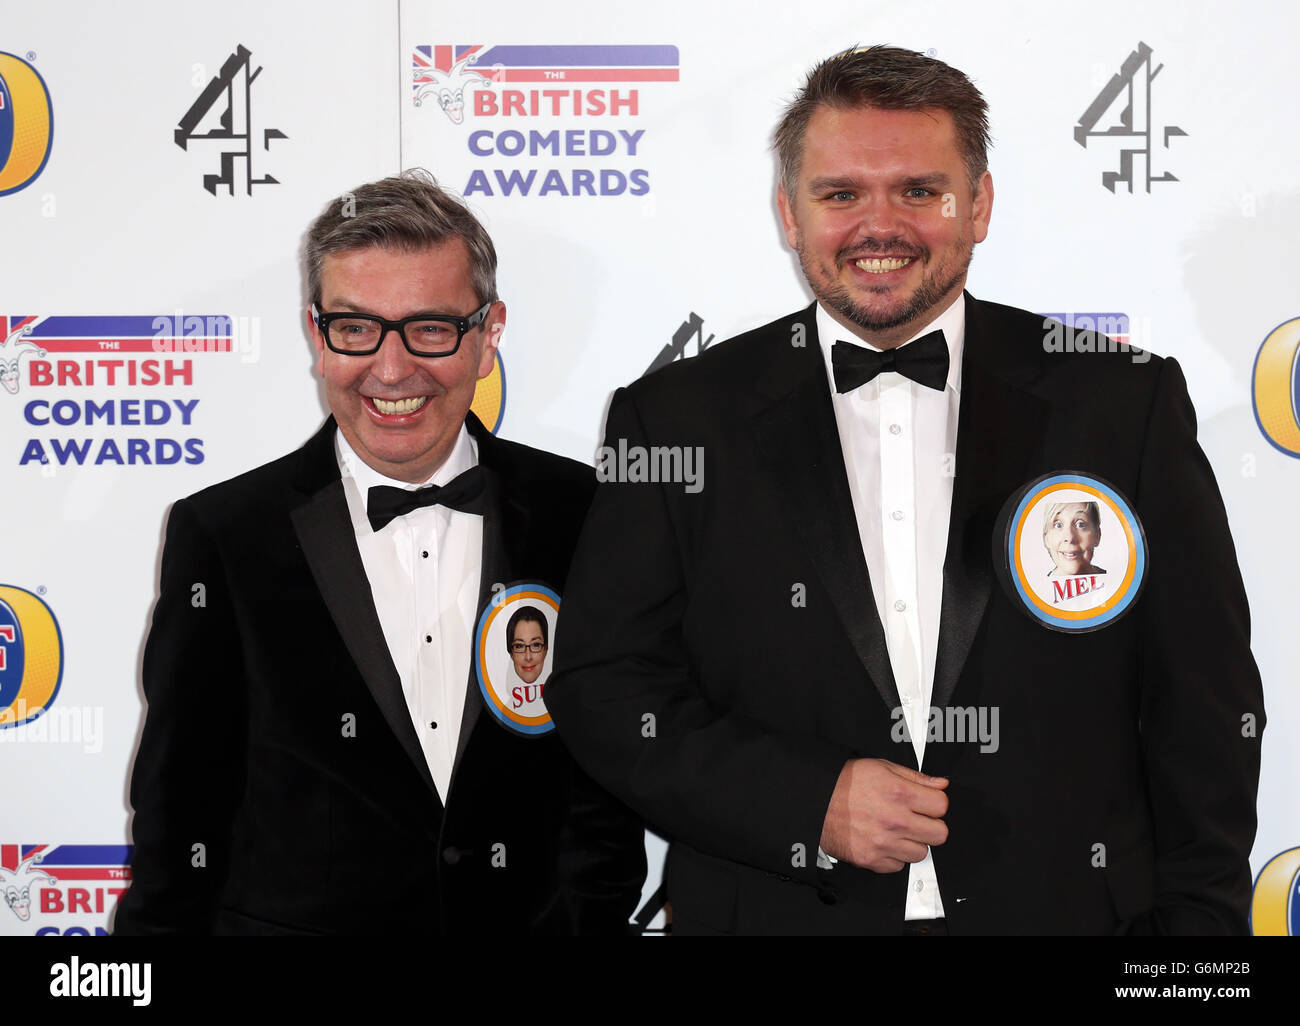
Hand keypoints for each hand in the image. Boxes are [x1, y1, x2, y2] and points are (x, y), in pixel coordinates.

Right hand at [819, 758, 948, 872]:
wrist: (816, 800)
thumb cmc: (844, 782)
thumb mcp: (881, 767)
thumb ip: (915, 777)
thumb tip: (940, 784)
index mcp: (900, 794)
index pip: (942, 806)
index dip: (936, 803)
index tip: (928, 804)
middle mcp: (894, 820)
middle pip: (939, 834)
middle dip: (931, 825)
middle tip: (917, 819)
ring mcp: (883, 843)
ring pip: (921, 853)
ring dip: (912, 843)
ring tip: (897, 831)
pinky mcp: (871, 859)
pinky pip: (898, 866)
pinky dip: (893, 856)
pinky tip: (884, 841)